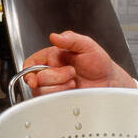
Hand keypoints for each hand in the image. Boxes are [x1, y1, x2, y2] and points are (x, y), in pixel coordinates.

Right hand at [21, 30, 136, 94]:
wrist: (109, 82)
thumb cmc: (99, 64)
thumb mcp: (87, 45)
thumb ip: (70, 38)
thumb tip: (55, 36)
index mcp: (53, 57)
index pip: (31, 63)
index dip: (28, 71)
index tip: (33, 77)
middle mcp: (51, 72)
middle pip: (37, 78)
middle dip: (55, 76)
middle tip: (71, 72)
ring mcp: (55, 87)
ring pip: (42, 91)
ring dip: (60, 86)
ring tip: (74, 82)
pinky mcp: (59, 99)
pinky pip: (51, 101)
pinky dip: (62, 95)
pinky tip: (72, 91)